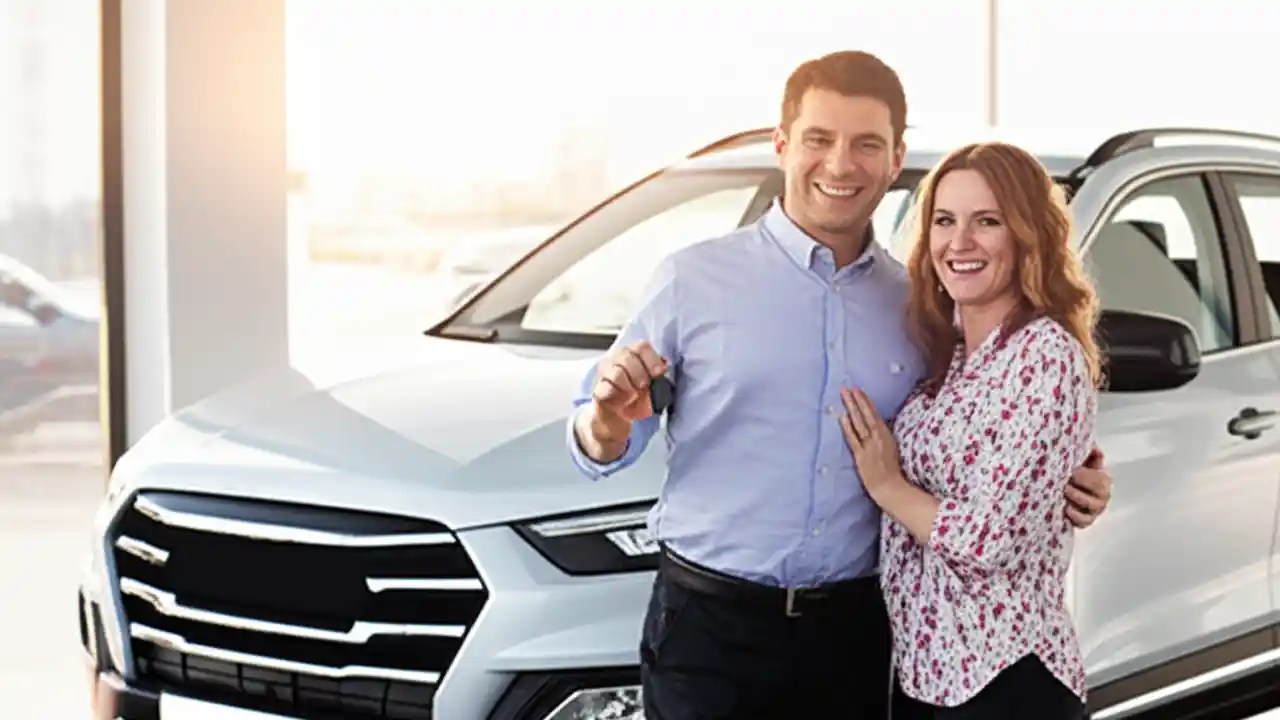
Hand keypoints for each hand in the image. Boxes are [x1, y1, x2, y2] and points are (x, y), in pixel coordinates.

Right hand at [591, 340, 668, 423]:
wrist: (618, 416)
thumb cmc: (636, 397)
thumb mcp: (652, 385)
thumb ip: (658, 373)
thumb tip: (665, 363)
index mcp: (632, 354)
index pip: (641, 347)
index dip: (652, 359)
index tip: (659, 373)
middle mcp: (616, 358)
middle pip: (627, 356)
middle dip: (640, 373)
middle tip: (644, 386)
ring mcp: (604, 372)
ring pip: (617, 373)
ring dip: (629, 386)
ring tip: (632, 395)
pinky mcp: (597, 388)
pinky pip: (606, 388)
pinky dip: (617, 395)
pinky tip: (622, 400)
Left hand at [838, 387, 903, 501]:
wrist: (889, 487)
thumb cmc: (890, 469)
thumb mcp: (890, 448)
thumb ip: (882, 436)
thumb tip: (874, 423)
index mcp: (886, 435)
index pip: (874, 414)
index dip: (866, 401)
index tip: (859, 390)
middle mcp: (878, 438)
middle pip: (866, 415)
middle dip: (857, 400)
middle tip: (849, 387)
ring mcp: (869, 446)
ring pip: (859, 423)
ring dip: (851, 408)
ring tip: (845, 395)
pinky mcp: (861, 456)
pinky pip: (853, 439)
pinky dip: (848, 427)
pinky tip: (842, 416)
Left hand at [1065, 445, 1110, 527]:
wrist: (1069, 485)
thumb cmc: (1077, 470)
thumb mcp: (1084, 459)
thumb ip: (1089, 453)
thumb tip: (1094, 448)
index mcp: (1104, 479)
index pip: (1099, 479)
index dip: (1085, 476)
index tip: (1071, 471)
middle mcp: (1103, 496)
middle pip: (1098, 494)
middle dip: (1080, 487)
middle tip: (1065, 483)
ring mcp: (1095, 510)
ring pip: (1091, 507)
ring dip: (1076, 499)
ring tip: (1063, 492)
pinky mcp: (1086, 520)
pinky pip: (1084, 522)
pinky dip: (1076, 517)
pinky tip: (1066, 509)